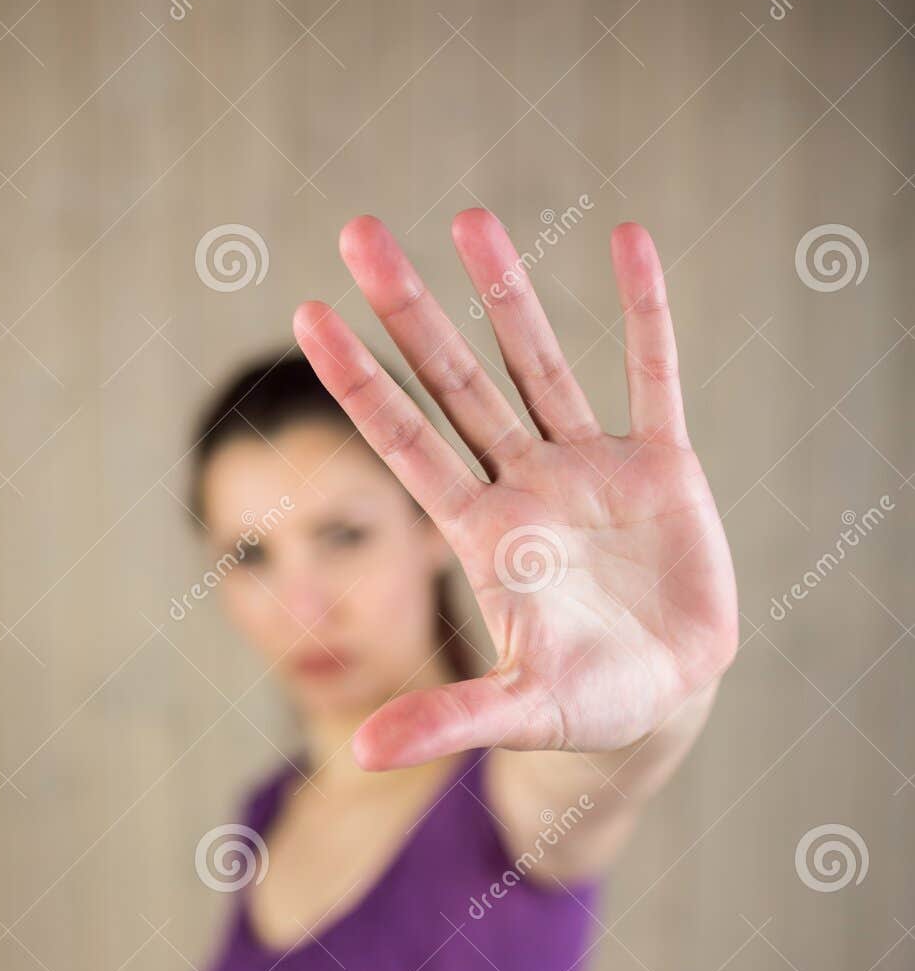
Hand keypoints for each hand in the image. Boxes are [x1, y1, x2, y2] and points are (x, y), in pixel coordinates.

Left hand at [293, 210, 737, 770]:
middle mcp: (524, 486)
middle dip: (409, 311)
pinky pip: (653, 374)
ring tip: (469, 216)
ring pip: (538, 364)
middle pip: (456, 383)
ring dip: (507, 293)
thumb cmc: (584, 706)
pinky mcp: (661, 466)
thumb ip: (448, 719)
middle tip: (359, 230)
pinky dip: (644, 310)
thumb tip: (361, 754)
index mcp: (484, 534)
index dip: (360, 381)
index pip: (405, 442)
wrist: (663, 698)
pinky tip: (627, 237)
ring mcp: (590, 468)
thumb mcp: (520, 711)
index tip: (308, 314)